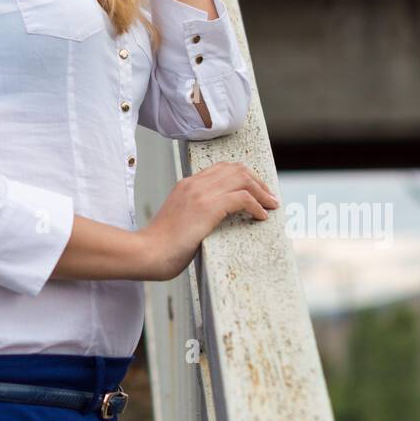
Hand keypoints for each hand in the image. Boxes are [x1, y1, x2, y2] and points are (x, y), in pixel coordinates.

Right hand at [140, 163, 279, 280]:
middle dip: (258, 181)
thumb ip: (193, 212)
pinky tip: (261, 216)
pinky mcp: (208, 207)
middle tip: (269, 198)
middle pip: (236, 169)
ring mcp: (201, 194)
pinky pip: (242, 198)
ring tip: (271, 205)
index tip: (256, 191)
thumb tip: (210, 221)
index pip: (222, 168)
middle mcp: (195, 184)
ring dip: (262, 192)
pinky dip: (257, 205)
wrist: (148, 252)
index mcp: (187, 185)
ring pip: (242, 179)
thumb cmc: (161, 245)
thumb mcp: (178, 220)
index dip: (244, 176)